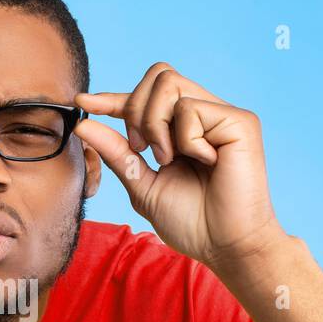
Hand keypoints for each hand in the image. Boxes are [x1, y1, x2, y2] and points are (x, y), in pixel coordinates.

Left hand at [74, 62, 287, 270]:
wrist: (224, 246)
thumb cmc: (191, 222)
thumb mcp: (142, 185)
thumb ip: (117, 153)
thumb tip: (84, 123)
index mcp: (182, 129)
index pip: (145, 96)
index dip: (113, 98)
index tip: (82, 101)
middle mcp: (203, 115)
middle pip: (158, 75)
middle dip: (136, 109)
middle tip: (141, 149)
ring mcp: (222, 115)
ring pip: (169, 83)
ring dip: (155, 124)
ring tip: (168, 159)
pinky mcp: (240, 121)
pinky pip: (191, 108)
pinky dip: (185, 139)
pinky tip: (205, 161)